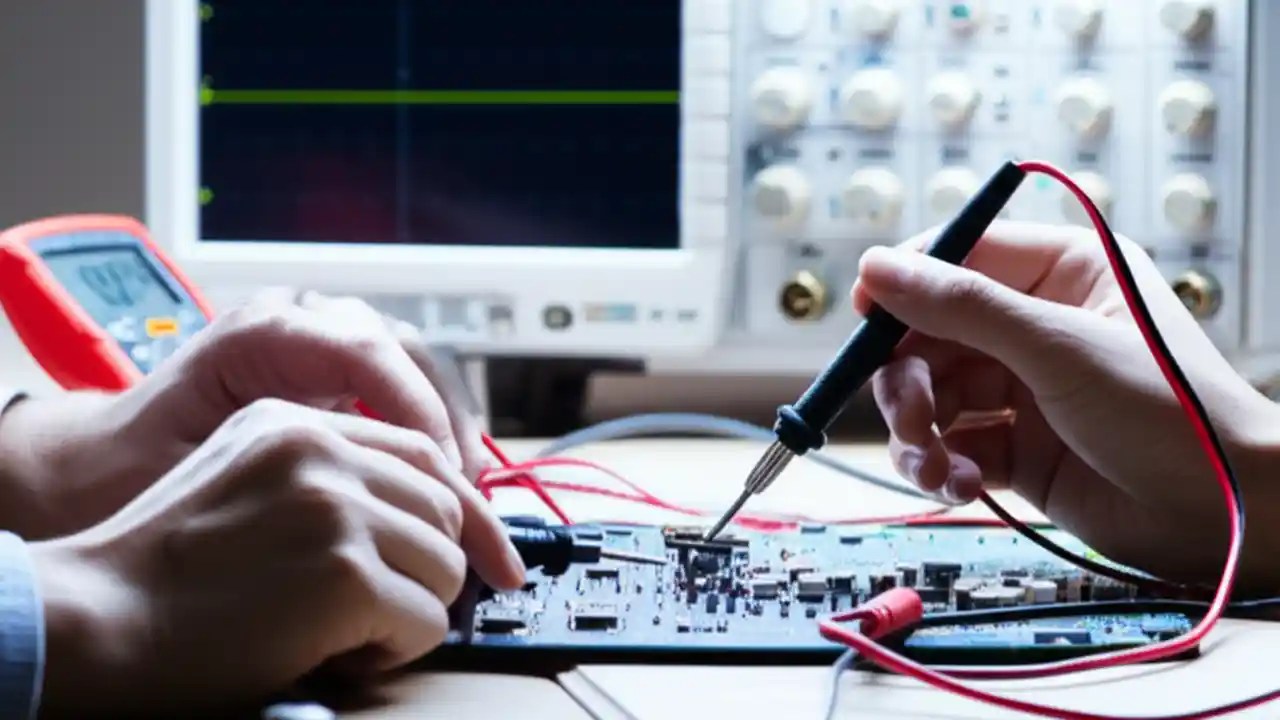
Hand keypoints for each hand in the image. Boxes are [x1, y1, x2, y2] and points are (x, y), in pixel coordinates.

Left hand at [0, 290, 489, 537]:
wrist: (105, 461)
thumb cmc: (133, 472)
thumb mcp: (188, 471)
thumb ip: (272, 474)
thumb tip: (373, 503)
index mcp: (260, 332)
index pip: (367, 350)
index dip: (418, 413)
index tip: (446, 478)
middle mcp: (301, 321)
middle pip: (404, 354)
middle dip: (448, 426)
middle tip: (469, 499)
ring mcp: (323, 340)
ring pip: (416, 368)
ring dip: (451, 431)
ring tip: (469, 500)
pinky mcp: (337, 371)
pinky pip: (404, 389)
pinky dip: (432, 436)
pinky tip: (446, 488)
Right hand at [30, 399, 525, 717]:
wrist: (96, 620)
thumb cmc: (163, 567)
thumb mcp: (242, 475)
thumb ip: (325, 474)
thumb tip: (426, 511)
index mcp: (296, 422)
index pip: (423, 451)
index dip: (455, 509)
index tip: (480, 552)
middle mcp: (323, 452)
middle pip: (446, 510)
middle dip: (426, 568)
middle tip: (377, 607)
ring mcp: (337, 510)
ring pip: (447, 568)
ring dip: (410, 612)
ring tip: (348, 632)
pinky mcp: (347, 575)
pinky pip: (428, 622)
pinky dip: (396, 650)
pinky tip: (340, 653)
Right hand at [851, 221, 1279, 590]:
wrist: (1225, 516)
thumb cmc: (1170, 412)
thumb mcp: (1058, 347)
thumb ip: (960, 306)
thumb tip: (877, 267)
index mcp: (1061, 273)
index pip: (959, 258)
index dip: (905, 285)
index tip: (865, 317)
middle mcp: (1036, 325)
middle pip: (929, 335)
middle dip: (910, 381)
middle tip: (911, 419)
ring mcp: (1023, 389)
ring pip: (932, 396)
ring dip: (918, 434)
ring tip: (935, 468)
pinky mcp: (1017, 448)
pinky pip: (950, 446)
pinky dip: (942, 467)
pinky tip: (960, 486)